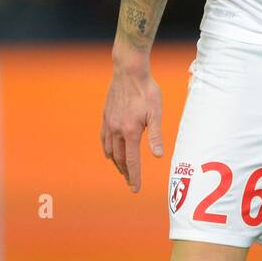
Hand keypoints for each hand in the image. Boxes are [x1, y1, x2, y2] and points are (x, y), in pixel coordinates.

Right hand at [101, 63, 164, 191]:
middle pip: (119, 158)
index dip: (134, 176)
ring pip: (109, 150)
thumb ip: (156, 135)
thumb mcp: (156, 112)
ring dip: (116, 163)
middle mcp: (117, 130)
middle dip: (125, 172)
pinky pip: (103, 139)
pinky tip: (109, 153)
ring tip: (122, 170)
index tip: (135, 189)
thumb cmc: (146, 91)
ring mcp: (109, 123)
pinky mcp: (105, 116)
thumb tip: (158, 155)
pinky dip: (107, 150)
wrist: (129, 72)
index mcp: (130, 132)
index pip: (131, 160)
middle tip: (130, 182)